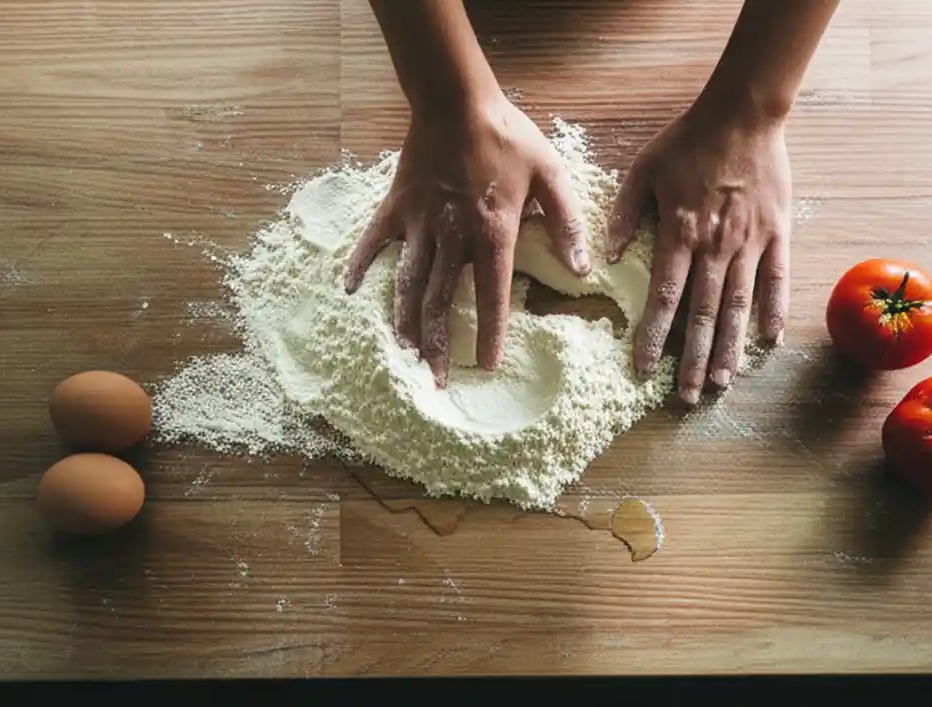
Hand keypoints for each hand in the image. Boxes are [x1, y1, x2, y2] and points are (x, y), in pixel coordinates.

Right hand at [345, 96, 589, 385]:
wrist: (457, 100)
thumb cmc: (508, 137)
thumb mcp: (551, 175)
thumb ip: (567, 224)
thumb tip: (583, 269)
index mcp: (491, 234)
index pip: (491, 296)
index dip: (489, 334)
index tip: (486, 366)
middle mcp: (451, 237)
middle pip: (440, 302)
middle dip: (437, 345)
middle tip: (435, 380)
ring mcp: (419, 224)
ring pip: (407, 283)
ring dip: (404, 322)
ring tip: (402, 354)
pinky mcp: (397, 207)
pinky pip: (374, 242)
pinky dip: (359, 265)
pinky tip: (348, 291)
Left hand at [608, 107, 791, 404]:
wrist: (744, 113)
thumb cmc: (688, 140)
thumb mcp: (641, 170)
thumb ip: (623, 215)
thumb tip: (606, 256)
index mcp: (679, 233)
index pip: (664, 296)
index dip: (653, 334)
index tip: (644, 367)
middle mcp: (716, 246)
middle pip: (703, 314)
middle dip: (694, 359)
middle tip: (688, 396)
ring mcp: (751, 242)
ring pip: (738, 306)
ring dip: (730, 348)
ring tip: (723, 383)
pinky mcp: (777, 233)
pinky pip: (777, 279)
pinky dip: (773, 311)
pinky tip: (768, 341)